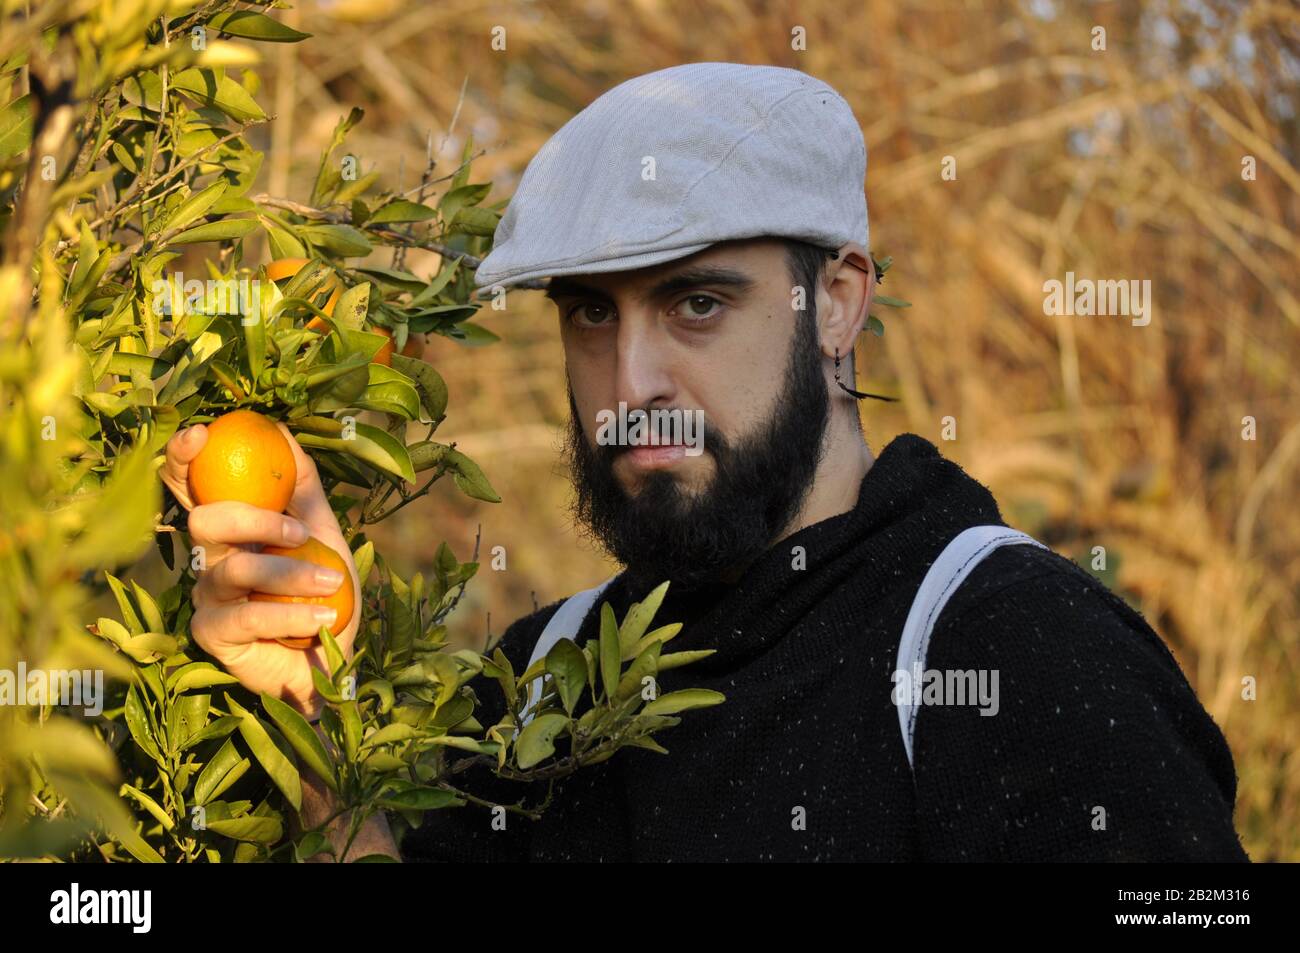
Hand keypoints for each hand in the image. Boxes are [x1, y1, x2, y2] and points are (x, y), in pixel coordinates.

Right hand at [161, 421, 360, 716]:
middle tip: (301, 534)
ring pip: (235, 568)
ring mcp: (207, 595)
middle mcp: (210, 556)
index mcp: (231, 526)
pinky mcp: (212, 634)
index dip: (183, 456)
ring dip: (290, 574)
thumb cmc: (323, 592)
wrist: (331, 660)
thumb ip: (303, 488)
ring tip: (332, 583)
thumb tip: (282, 430)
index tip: (203, 433)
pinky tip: (324, 618)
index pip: (191, 484)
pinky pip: (248, 617)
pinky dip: (293, 614)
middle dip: (254, 518)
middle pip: (205, 518)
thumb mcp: (323, 533)